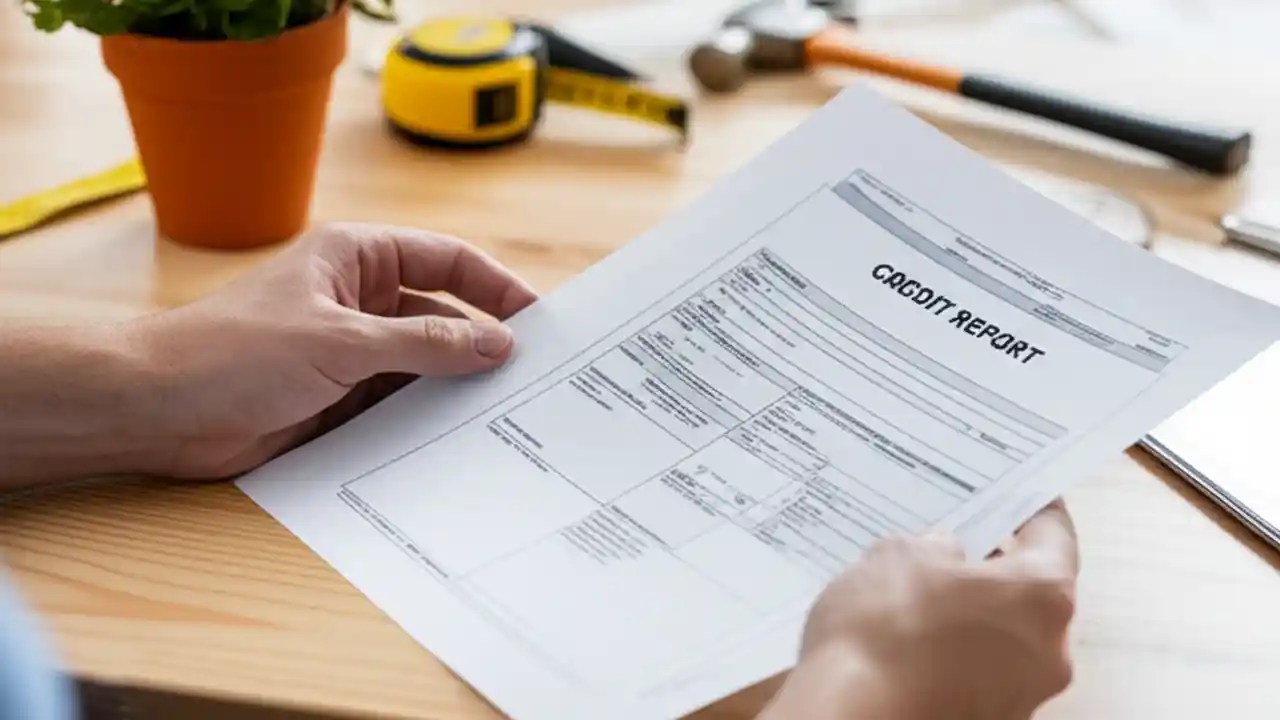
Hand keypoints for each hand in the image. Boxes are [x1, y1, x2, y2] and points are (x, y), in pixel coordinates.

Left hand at [129, 222, 536, 477]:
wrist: (157, 411)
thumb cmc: (235, 353)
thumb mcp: (341, 342)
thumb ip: (423, 343)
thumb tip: (496, 344)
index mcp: (356, 258)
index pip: (446, 260)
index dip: (495, 286)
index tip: (540, 319)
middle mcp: (358, 300)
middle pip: (441, 313)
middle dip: (483, 341)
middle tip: (536, 374)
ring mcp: (350, 351)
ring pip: (423, 364)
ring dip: (455, 385)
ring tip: (507, 412)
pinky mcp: (338, 397)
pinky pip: (397, 404)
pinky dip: (424, 418)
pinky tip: (458, 438)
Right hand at [762, 501, 1078, 719]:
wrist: (850, 719)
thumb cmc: (882, 633)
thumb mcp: (899, 555)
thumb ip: (934, 546)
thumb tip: (946, 555)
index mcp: (1042, 596)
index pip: (1054, 535)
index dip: (1032, 507)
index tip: (1020, 493)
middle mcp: (1049, 651)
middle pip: (1031, 592)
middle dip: (991, 566)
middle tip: (949, 539)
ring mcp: (1021, 696)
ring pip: (1003, 636)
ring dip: (968, 613)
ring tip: (912, 591)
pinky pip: (977, 672)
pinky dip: (951, 653)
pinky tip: (905, 638)